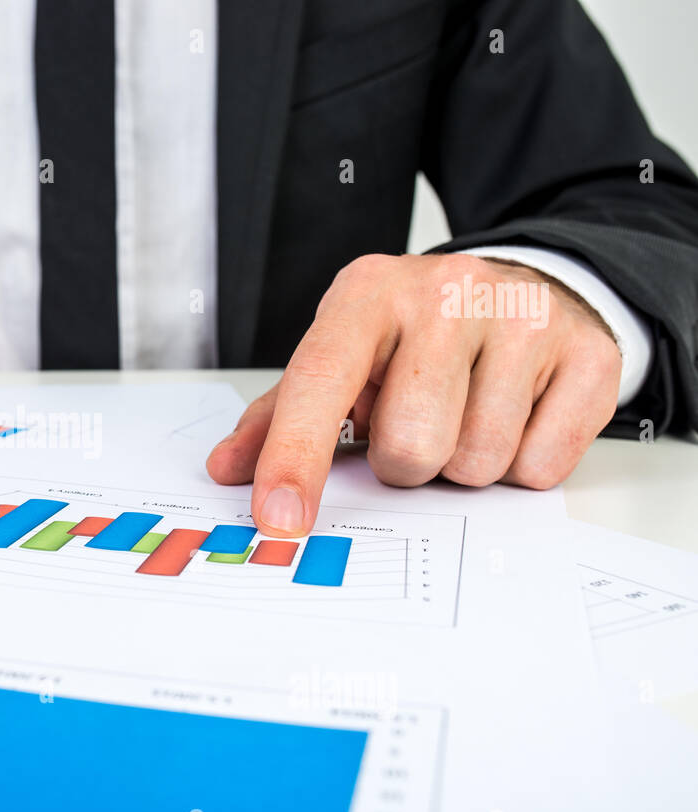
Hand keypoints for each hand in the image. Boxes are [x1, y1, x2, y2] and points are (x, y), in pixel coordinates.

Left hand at [207, 253, 621, 536]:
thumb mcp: (340, 358)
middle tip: (416, 425)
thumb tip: (227, 470)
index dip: (294, 457)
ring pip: (476, 462)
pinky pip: (540, 468)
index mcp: (367, 294)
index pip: (319, 382)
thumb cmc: (412, 338)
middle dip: (404, 461)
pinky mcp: (588, 354)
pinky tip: (513, 417)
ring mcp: (523, 318)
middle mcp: (446, 294)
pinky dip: (520, 466)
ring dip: (463, 465)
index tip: (279, 518)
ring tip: (465, 416)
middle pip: (408, 446)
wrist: (520, 287)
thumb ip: (278, 417)